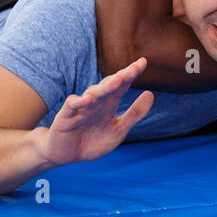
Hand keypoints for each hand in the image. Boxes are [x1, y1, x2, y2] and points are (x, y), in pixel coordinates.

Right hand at [37, 58, 153, 166]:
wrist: (66, 155)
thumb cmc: (92, 141)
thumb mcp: (118, 130)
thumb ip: (134, 113)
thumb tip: (151, 93)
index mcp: (109, 104)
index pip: (122, 85)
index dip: (131, 73)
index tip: (143, 62)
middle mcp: (96, 102)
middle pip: (109, 85)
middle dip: (121, 77)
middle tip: (134, 69)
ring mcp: (81, 108)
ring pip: (93, 93)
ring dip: (105, 87)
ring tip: (118, 80)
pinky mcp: (66, 116)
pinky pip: (72, 105)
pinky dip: (79, 101)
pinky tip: (88, 99)